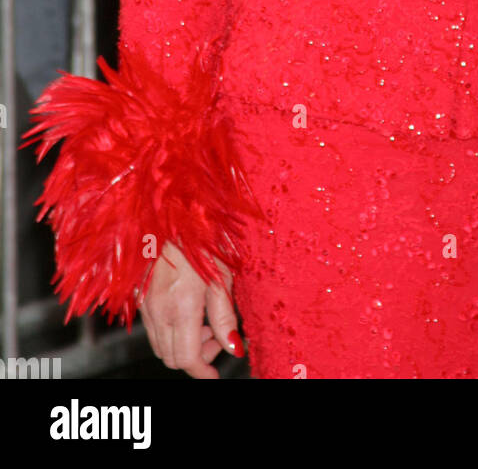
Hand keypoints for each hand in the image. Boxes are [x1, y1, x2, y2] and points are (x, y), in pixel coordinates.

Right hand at [138, 241, 244, 379]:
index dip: (203, 371)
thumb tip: (234, 348)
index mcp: (179, 306)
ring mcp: (144, 302)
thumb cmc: (200, 235)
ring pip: (159, 343)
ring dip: (182, 343)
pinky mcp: (138, 293)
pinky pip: (152, 326)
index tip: (216, 375)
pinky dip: (169, 329)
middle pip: (170, 357)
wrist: (169, 208)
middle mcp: (156, 309)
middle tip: (218, 337)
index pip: (187, 359)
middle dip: (195, 356)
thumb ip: (225, 315)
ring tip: (204, 319)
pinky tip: (187, 308)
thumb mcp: (221, 274)